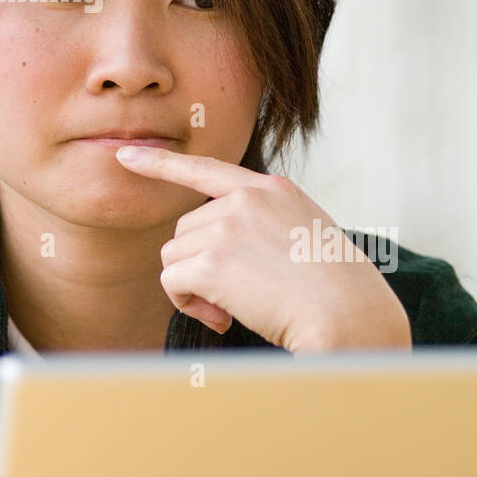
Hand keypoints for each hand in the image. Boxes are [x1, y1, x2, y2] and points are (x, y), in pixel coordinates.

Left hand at [115, 146, 411, 353]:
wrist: (349, 319)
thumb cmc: (338, 292)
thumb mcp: (307, 235)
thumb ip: (265, 225)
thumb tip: (218, 249)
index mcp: (272, 189)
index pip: (206, 170)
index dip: (162, 165)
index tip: (128, 156)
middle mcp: (246, 199)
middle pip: (185, 230)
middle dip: (199, 265)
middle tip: (234, 297)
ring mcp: (227, 226)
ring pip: (174, 256)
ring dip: (193, 287)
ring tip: (234, 307)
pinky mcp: (212, 261)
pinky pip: (173, 281)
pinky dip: (188, 304)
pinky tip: (223, 317)